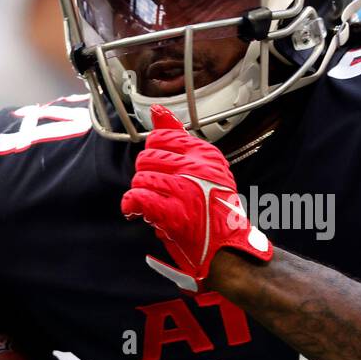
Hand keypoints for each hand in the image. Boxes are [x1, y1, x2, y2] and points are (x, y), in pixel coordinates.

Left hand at [120, 104, 272, 291]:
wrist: (228, 249)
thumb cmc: (215, 211)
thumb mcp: (204, 168)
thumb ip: (178, 137)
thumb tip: (157, 110)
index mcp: (205, 154)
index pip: (161, 137)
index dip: (153, 155)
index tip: (160, 170)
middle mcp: (198, 167)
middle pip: (147, 158)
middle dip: (146, 177)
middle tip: (158, 193)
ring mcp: (186, 189)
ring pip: (140, 179)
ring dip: (141, 195)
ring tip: (153, 207)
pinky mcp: (175, 213)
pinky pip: (138, 198)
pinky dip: (132, 207)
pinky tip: (137, 213)